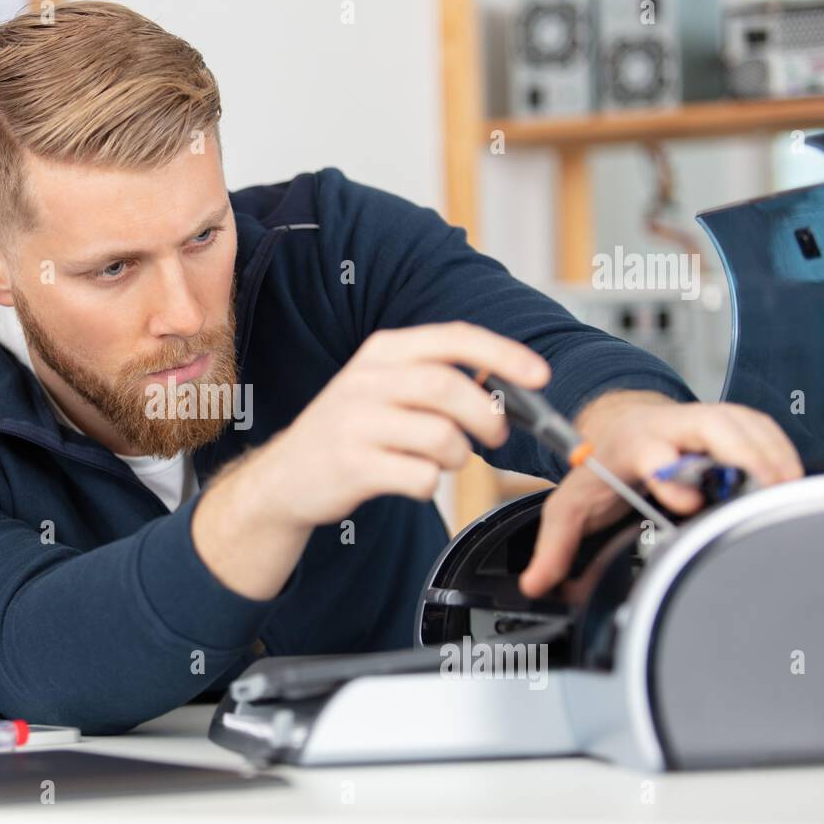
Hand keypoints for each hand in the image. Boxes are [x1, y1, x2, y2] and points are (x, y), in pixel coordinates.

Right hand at [263, 321, 549, 526]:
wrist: (284, 479)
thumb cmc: (349, 433)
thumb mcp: (381, 387)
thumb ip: (435, 376)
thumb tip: (507, 383)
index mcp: (380, 353)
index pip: (453, 338)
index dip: (503, 354)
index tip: (539, 376)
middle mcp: (365, 381)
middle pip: (450, 389)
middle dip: (488, 417)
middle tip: (495, 436)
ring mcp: (355, 423)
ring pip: (441, 437)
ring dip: (457, 458)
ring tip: (440, 461)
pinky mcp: (352, 466)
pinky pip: (421, 477)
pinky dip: (430, 485)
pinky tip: (410, 481)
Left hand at [517, 393, 803, 597]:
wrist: (615, 427)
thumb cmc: (599, 468)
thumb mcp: (570, 506)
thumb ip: (554, 546)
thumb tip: (535, 585)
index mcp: (629, 446)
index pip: (651, 452)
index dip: (668, 473)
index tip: (687, 501)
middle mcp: (666, 427)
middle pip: (709, 427)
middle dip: (736, 455)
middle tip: (758, 490)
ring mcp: (698, 420)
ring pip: (739, 424)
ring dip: (764, 454)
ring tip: (780, 489)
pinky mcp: (725, 422)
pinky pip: (758, 428)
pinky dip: (776, 450)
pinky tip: (784, 477)